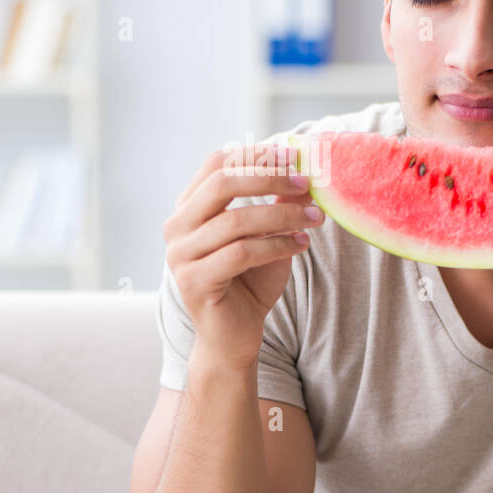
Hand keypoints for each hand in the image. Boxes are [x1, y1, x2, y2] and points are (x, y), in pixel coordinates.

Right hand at [163, 143, 324, 367]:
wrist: (233, 337)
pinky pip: (241, 253)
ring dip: (283, 215)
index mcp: (189, 208)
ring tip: (315, 218)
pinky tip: (301, 244)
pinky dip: (277, 245)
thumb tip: (303, 169)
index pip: (216, 164)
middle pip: (222, 183)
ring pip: (236, 220)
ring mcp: (180, 255)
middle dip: (269, 178)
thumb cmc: (250, 282)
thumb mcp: (268, 234)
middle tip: (306, 184)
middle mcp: (177, 227)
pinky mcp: (194, 281)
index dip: (255, 155)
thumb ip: (278, 203)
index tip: (293, 156)